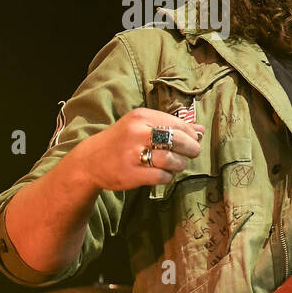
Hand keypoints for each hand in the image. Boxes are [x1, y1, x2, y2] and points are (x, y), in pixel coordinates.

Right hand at [70, 107, 203, 191]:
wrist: (90, 161)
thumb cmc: (123, 141)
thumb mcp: (142, 126)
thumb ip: (171, 126)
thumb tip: (201, 130)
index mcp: (141, 116)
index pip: (178, 124)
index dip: (192, 134)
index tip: (194, 140)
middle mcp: (136, 132)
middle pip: (179, 140)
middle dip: (191, 148)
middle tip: (192, 153)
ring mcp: (132, 153)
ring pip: (172, 160)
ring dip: (180, 164)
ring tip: (176, 164)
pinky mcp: (131, 173)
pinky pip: (162, 176)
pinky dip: (167, 176)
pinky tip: (162, 173)